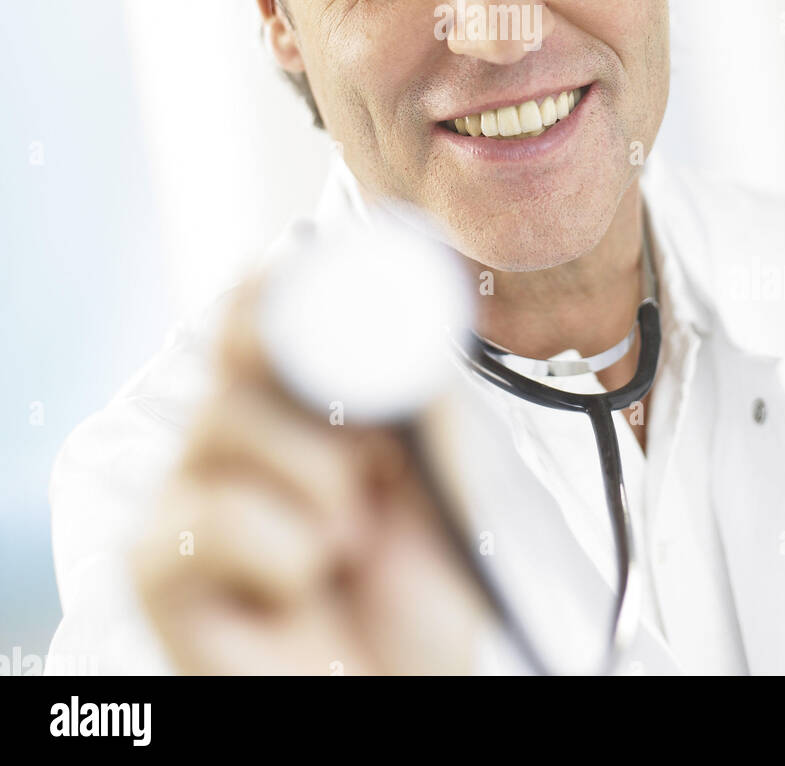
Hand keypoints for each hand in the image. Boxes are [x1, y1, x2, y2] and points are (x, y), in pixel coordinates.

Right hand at [128, 274, 489, 674]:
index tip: (318, 272)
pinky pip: (212, 514)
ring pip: (227, 421)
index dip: (279, 284)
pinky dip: (285, 554)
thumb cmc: (413, 602)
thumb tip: (407, 307)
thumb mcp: (440, 477)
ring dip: (319, 485)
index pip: (253, 312)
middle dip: (328, 399)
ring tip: (344, 544)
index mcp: (287, 411)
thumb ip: (419, 393)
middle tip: (372, 464)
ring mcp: (183, 503)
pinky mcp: (155, 571)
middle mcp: (224, 444)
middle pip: (241, 349)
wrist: (401, 700)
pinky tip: (297, 593)